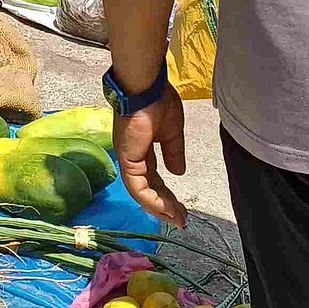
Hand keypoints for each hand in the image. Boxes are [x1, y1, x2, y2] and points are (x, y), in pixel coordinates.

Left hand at [113, 87, 187, 228]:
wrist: (145, 87)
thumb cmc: (158, 101)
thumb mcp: (172, 132)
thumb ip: (174, 152)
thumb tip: (178, 172)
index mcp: (142, 149)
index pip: (154, 178)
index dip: (167, 194)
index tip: (181, 208)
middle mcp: (133, 157)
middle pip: (149, 189)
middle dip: (166, 206)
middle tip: (181, 220)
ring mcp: (128, 159)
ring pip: (142, 193)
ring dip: (160, 208)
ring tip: (177, 219)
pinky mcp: (127, 160)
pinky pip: (137, 187)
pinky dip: (152, 200)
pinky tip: (166, 210)